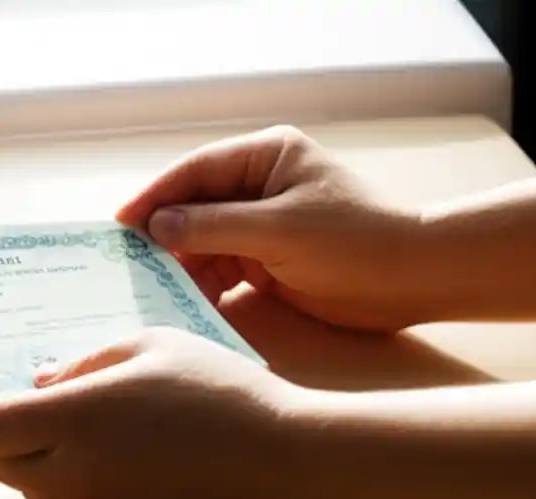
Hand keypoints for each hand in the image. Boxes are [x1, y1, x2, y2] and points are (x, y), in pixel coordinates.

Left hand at [0, 327, 312, 498]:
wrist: (291, 469)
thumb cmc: (226, 394)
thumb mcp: (153, 346)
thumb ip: (85, 362)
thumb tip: (41, 383)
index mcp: (74, 421)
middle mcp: (75, 473)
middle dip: (4, 434)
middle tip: (35, 402)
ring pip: (32, 490)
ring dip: (35, 459)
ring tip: (79, 423)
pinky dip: (70, 481)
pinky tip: (112, 451)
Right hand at [116, 125, 430, 331]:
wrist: (415, 280)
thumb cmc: (355, 242)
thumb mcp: (279, 230)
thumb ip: (213, 226)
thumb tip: (158, 224)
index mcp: (266, 157)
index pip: (196, 170)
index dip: (156, 195)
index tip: (121, 222)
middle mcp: (260, 185)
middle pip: (194, 207)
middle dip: (164, 236)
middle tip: (128, 264)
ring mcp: (262, 224)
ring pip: (203, 242)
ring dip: (180, 266)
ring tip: (151, 290)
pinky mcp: (267, 260)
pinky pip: (221, 269)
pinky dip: (202, 286)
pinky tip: (184, 304)